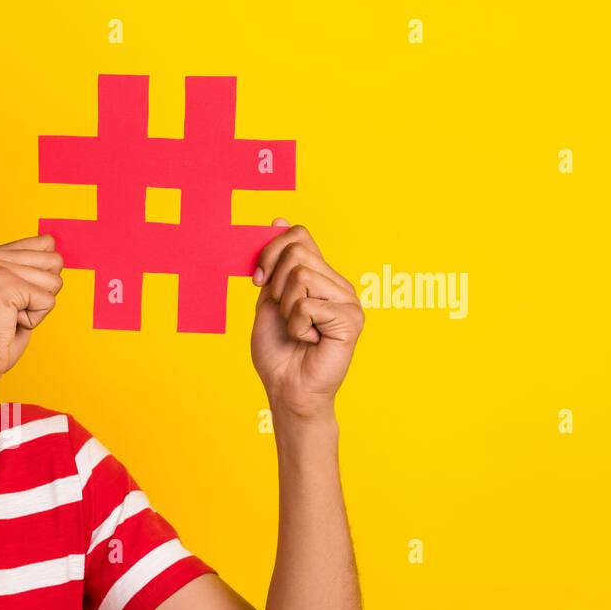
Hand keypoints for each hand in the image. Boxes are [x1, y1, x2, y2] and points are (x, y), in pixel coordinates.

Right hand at [0, 233, 63, 391]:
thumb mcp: (10, 297)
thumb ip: (28, 272)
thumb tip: (57, 256)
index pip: (43, 243)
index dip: (42, 277)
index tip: (15, 300)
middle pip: (52, 261)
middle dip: (41, 294)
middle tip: (11, 313)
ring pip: (53, 281)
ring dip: (37, 308)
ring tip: (9, 320)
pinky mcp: (4, 285)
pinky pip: (48, 301)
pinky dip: (35, 319)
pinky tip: (10, 325)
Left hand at [250, 219, 363, 421]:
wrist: (287, 390)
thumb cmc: (278, 351)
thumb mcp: (268, 301)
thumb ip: (274, 266)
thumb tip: (277, 220)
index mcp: (319, 276)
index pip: (299, 235)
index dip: (271, 252)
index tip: (259, 281)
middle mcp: (338, 283)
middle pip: (297, 252)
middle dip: (275, 285)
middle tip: (282, 313)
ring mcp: (348, 300)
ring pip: (301, 276)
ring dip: (286, 308)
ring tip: (298, 330)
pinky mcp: (351, 319)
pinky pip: (307, 305)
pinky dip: (296, 326)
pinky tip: (309, 341)